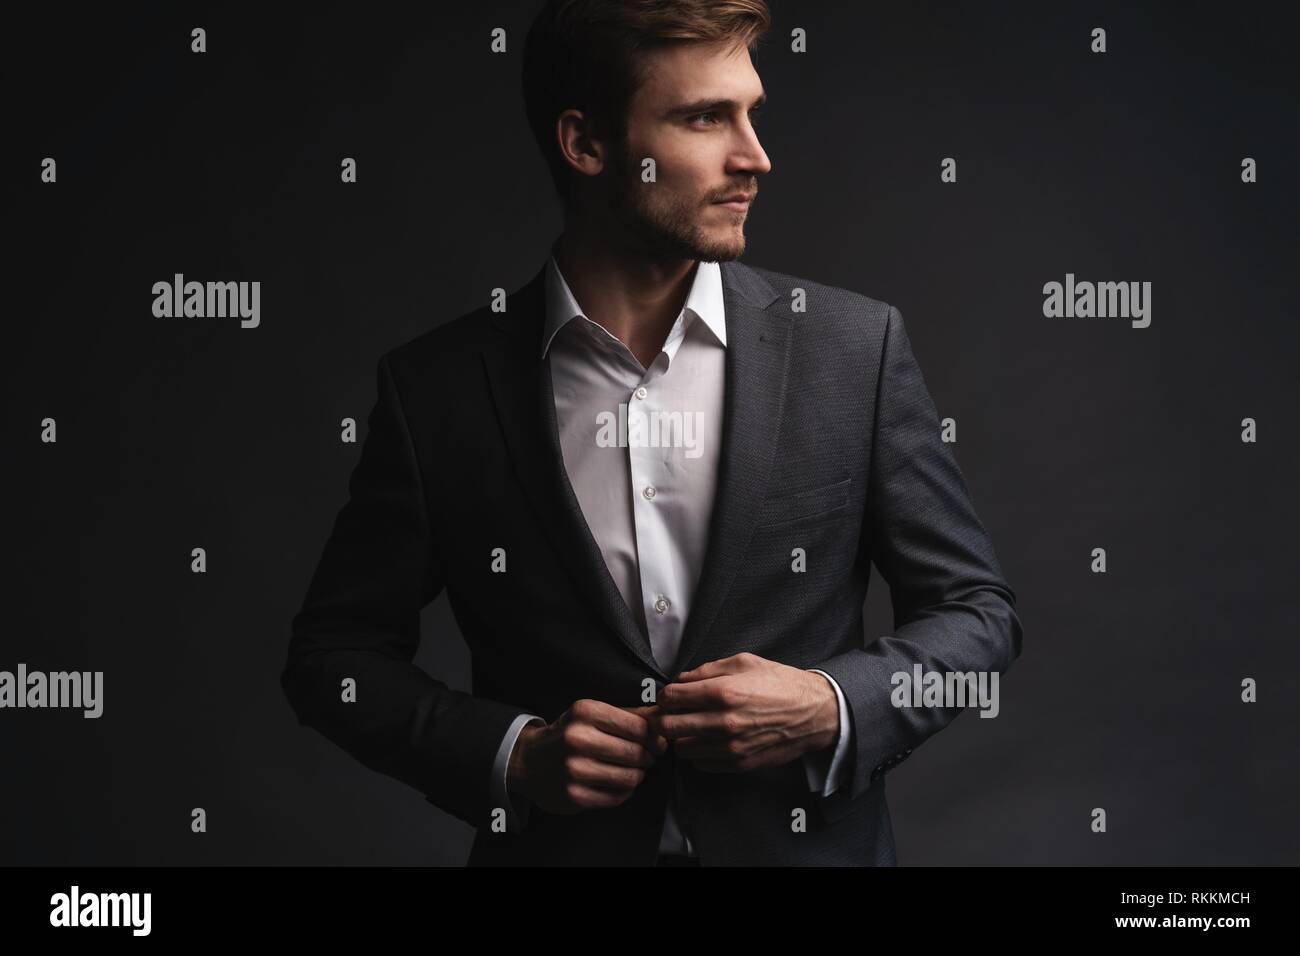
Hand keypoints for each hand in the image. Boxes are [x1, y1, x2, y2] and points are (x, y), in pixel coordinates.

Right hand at [509, 700, 668, 813]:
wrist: (530, 761)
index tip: (657, 742)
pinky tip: (617, 783)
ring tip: (632, 769)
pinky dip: (624, 791)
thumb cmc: (570, 733)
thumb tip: (664, 715)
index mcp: (585, 712)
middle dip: (648, 757)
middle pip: (636, 752)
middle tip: (646, 757)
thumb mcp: (594, 714)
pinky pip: (617, 797)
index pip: (638, 726)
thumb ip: (630, 714)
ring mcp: (574, 770)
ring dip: (638, 775)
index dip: (655, 737)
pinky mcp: (574, 796)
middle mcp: (577, 739)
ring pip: (630, 777)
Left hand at [653, 652, 838, 772]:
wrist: (814, 713)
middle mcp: (723, 722)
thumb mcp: (744, 662)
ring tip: (692, 726)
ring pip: (681, 748)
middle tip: (672, 713)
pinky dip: (699, 752)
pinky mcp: (739, 764)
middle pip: (668, 726)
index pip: (670, 698)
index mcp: (723, 692)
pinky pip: (701, 764)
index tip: (669, 695)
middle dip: (664, 718)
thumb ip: (707, 670)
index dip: (664, 695)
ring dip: (681, 737)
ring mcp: (731, 747)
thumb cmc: (780, 683)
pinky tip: (709, 740)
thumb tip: (681, 679)